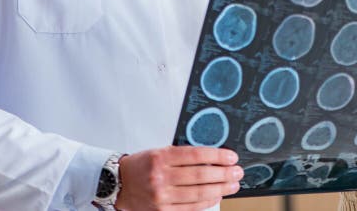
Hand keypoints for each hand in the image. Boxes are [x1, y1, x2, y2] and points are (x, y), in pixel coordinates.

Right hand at [114, 145, 241, 210]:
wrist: (119, 184)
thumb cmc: (141, 166)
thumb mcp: (159, 152)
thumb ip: (182, 155)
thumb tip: (212, 157)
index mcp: (161, 157)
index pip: (195, 155)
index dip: (216, 155)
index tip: (231, 157)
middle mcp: (161, 176)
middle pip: (200, 175)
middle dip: (223, 173)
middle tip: (237, 171)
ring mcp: (162, 196)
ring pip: (198, 193)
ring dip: (219, 189)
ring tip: (232, 185)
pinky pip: (190, 208)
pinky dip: (206, 201)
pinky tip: (217, 196)